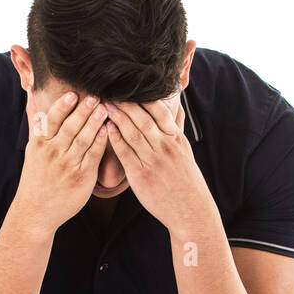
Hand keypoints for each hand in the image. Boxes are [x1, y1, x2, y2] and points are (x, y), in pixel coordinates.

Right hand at [14, 90, 109, 233]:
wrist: (37, 210)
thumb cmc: (36, 177)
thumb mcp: (32, 149)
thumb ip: (35, 122)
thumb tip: (30, 94)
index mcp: (41, 144)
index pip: (52, 120)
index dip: (63, 107)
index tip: (73, 94)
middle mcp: (53, 153)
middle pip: (70, 127)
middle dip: (83, 111)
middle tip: (96, 96)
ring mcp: (68, 165)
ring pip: (83, 139)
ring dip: (94, 123)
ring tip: (104, 108)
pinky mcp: (81, 177)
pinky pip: (93, 156)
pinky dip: (100, 142)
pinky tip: (107, 130)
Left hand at [102, 97, 213, 233]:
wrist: (190, 210)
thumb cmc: (185, 178)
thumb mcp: (185, 149)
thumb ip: (177, 126)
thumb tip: (177, 102)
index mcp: (175, 137)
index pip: (158, 109)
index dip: (142, 95)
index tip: (129, 84)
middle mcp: (165, 146)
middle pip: (142, 117)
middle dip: (125, 102)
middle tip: (109, 88)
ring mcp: (153, 160)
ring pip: (132, 132)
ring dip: (117, 116)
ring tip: (104, 103)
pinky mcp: (141, 175)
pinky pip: (125, 153)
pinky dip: (115, 139)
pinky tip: (106, 128)